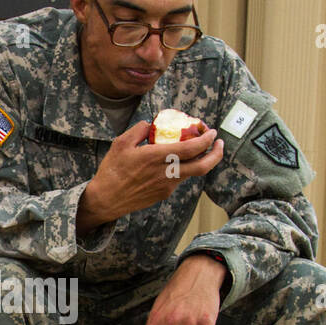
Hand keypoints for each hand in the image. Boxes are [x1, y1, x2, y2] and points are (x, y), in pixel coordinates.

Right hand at [77, 120, 223, 234]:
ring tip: (198, 149)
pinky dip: (184, 168)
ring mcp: (166, 186)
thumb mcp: (121, 143)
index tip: (211, 131)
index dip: (206, 140)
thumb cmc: (112, 170)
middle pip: (202, 166)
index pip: (191, 148)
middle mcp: (166, 173)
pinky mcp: (163, 194)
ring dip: (200, 160)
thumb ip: (140, 130)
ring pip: (192, 173)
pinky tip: (177, 161)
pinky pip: (179, 179)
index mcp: (156, 157)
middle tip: (218, 143)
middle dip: (216, 154)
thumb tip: (152, 124)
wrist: (106, 200)